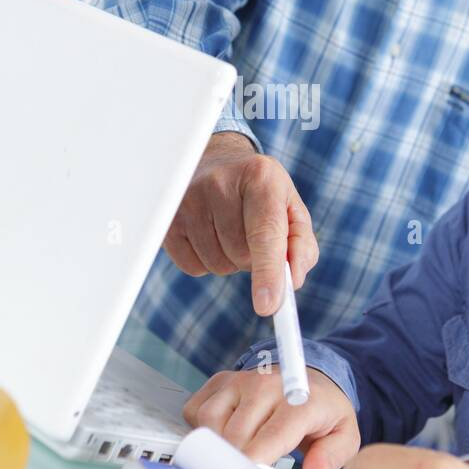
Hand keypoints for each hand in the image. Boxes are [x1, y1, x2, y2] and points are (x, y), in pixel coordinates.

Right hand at [163, 132, 318, 315]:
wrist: (217, 162)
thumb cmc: (261, 193)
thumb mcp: (291, 209)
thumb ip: (301, 246)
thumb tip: (292, 281)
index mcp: (260, 177)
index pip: (265, 233)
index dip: (268, 272)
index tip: (268, 305)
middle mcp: (220, 184)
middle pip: (242, 256)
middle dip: (253, 258)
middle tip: (251, 232)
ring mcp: (188, 200)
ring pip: (217, 265)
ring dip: (229, 261)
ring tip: (229, 229)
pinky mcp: (167, 218)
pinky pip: (192, 267)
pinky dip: (206, 263)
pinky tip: (209, 235)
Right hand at [182, 365, 358, 468]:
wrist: (311, 377)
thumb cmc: (323, 410)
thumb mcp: (343, 434)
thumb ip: (331, 457)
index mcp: (300, 399)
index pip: (270, 437)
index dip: (255, 464)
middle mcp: (266, 384)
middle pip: (235, 436)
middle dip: (238, 461)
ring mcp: (240, 379)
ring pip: (210, 422)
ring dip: (219, 444)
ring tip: (240, 448)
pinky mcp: (220, 380)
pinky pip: (196, 410)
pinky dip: (203, 427)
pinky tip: (225, 430)